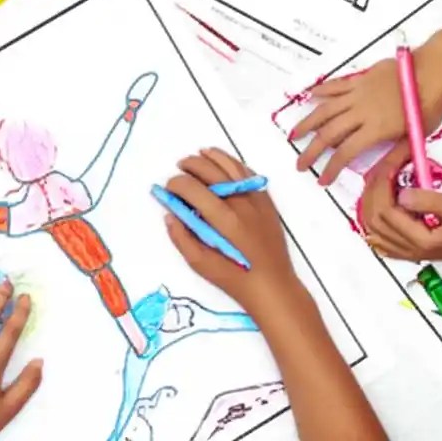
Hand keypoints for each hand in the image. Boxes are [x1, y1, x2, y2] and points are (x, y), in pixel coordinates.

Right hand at [164, 148, 301, 316]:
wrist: (274, 287)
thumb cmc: (236, 280)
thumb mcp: (201, 265)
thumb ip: (181, 238)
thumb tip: (169, 214)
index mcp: (224, 220)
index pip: (193, 188)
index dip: (175, 184)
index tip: (167, 189)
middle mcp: (241, 203)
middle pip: (210, 171)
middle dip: (190, 165)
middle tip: (178, 169)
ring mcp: (257, 199)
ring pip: (232, 166)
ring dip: (212, 157)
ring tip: (198, 154)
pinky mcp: (267, 201)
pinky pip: (248, 173)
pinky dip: (233, 163)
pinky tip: (223, 163)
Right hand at [290, 51, 441, 184]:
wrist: (434, 72)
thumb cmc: (431, 103)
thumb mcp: (415, 135)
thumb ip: (394, 152)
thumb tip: (380, 169)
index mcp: (376, 129)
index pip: (346, 152)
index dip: (331, 168)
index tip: (323, 179)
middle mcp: (361, 112)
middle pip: (328, 133)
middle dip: (311, 151)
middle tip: (300, 163)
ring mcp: (358, 93)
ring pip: (325, 109)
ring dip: (307, 123)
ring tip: (294, 134)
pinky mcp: (360, 79)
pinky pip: (336, 86)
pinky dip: (321, 91)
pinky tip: (310, 96)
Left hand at [360, 150, 441, 264]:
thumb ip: (430, 201)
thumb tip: (401, 193)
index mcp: (420, 240)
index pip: (385, 209)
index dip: (383, 182)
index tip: (392, 161)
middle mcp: (409, 249)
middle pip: (373, 218)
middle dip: (374, 187)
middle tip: (386, 164)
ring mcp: (407, 251)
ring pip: (372, 228)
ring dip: (370, 200)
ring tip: (382, 177)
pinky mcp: (410, 249)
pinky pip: (380, 238)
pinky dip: (372, 218)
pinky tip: (377, 203)